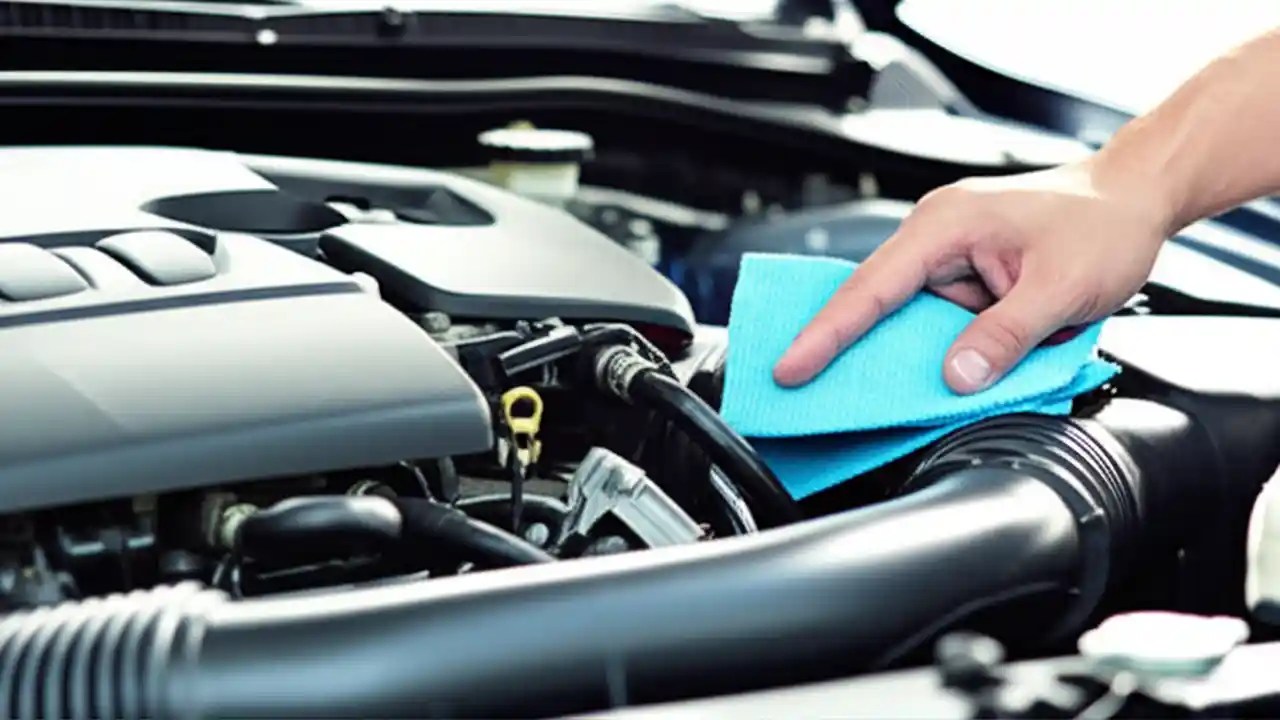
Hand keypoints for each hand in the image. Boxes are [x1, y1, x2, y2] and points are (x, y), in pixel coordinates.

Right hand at [772, 159, 1172, 392]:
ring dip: (914, 356)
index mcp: (944, 227)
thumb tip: (956, 377)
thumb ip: (1005, 336)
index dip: (826, 333)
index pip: (870, 288)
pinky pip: (939, 322)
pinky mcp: (967, 278)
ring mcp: (950, 258)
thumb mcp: (1061, 288)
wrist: (1136, 198)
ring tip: (900, 392)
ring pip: (910, 322)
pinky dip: (943, 350)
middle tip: (810, 392)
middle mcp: (936, 238)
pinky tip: (953, 373)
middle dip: (850, 350)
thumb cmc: (1103, 224)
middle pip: (877, 306)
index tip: (790, 368)